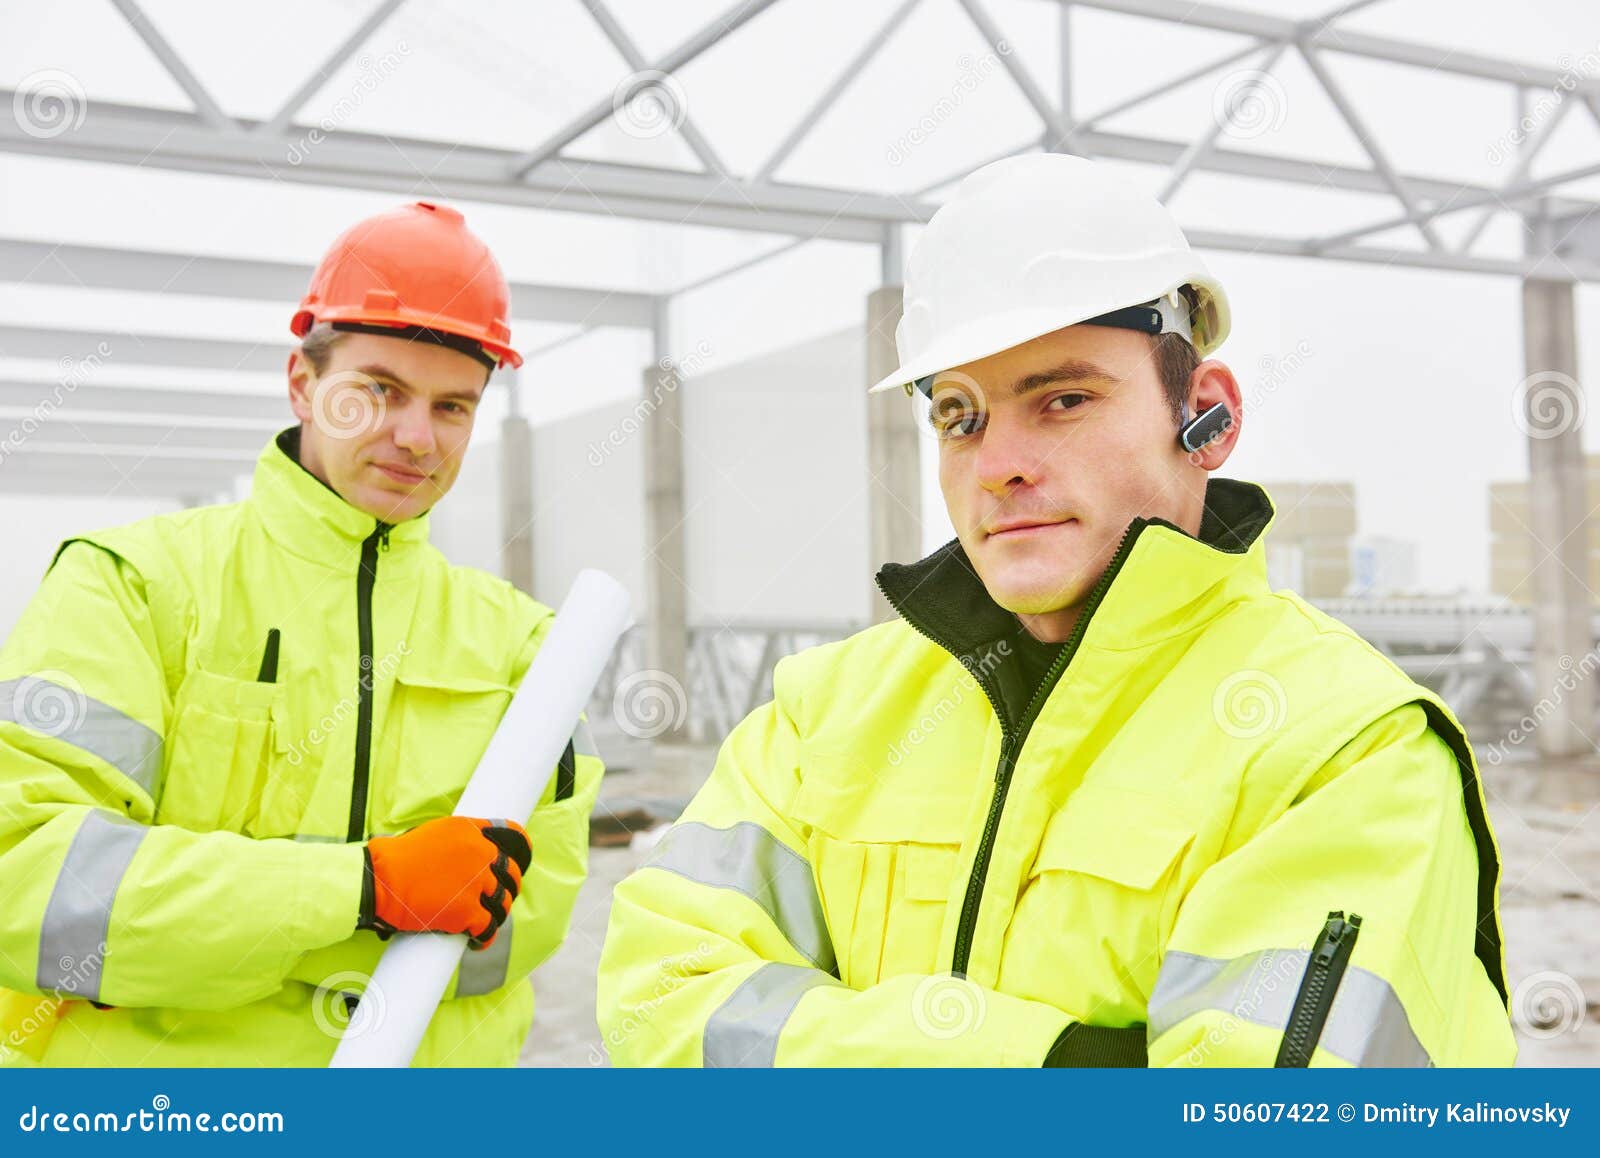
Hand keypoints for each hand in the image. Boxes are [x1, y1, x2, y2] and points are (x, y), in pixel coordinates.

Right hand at [358, 816, 532, 947]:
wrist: (378, 880)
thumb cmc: (395, 858)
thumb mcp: (432, 833)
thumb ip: (459, 841)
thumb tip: (472, 854)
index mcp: (472, 831)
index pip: (514, 836)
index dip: (522, 851)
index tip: (522, 860)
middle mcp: (480, 854)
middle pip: (511, 873)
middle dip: (508, 886)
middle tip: (498, 896)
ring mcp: (477, 883)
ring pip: (503, 902)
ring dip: (498, 912)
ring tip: (486, 920)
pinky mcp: (468, 912)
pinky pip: (489, 928)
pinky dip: (484, 938)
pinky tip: (477, 941)